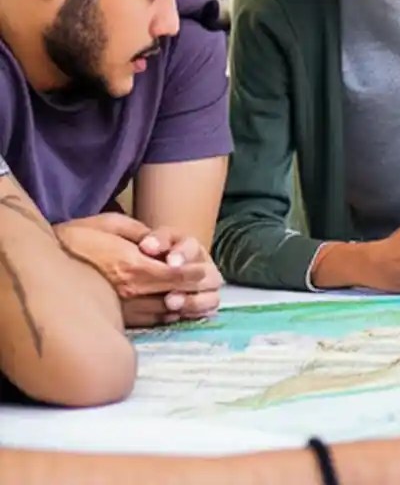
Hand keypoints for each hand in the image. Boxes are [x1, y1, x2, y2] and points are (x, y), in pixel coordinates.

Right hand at [55, 214, 222, 325]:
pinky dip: (164, 317)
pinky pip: (146, 321)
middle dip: (196, 292)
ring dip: (184, 307)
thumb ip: (141, 231)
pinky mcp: (114, 316)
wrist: (43, 263)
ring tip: (200, 300)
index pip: (175, 274)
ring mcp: (121, 307)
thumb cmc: (77, 238)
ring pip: (163, 312)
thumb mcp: (111, 223)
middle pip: (174, 295)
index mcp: (132, 265)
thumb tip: (160, 241)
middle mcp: (129, 290)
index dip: (194, 273)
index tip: (206, 270)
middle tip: (212, 288)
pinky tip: (173, 311)